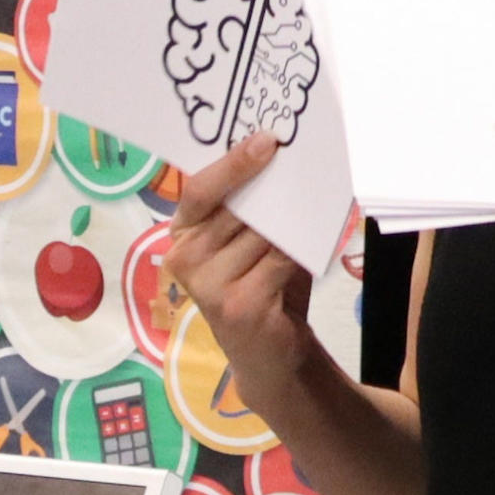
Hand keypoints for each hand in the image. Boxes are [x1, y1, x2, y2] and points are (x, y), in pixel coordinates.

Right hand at [165, 136, 320, 402]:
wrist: (268, 354)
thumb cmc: (261, 287)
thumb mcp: (249, 242)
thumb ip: (252, 209)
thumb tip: (279, 161)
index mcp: (181, 235)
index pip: (200, 191)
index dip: (233, 163)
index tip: (267, 140)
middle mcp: (184, 259)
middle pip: (235, 208)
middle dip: (274, 187)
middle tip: (303, 166)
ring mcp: (208, 286)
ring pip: (262, 233)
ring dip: (293, 221)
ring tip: (312, 213)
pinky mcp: (237, 306)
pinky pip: (279, 260)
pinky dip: (301, 249)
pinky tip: (312, 247)